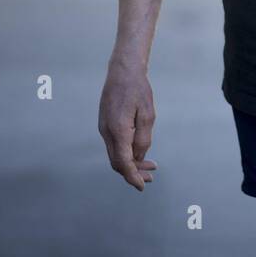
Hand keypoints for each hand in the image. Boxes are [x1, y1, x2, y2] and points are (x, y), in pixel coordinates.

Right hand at [98, 60, 157, 190]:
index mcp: (118, 130)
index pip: (124, 162)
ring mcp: (104, 128)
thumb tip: (138, 158)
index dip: (133, 177)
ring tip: (150, 166)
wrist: (122, 71)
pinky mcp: (105, 124)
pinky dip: (126, 153)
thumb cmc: (138, 90)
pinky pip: (115, 146)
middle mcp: (107, 132)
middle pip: (117, 162)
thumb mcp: (147, 114)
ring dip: (130, 163)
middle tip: (151, 177)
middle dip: (133, 173)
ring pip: (115, 155)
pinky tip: (139, 152)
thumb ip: (143, 138)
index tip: (142, 186)